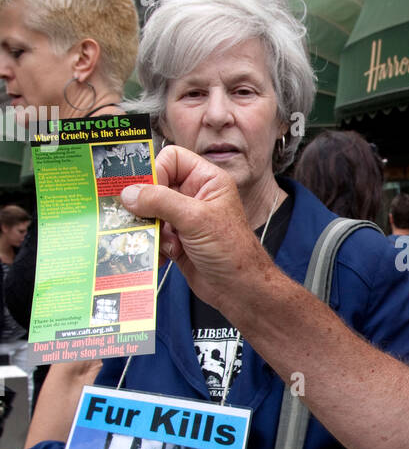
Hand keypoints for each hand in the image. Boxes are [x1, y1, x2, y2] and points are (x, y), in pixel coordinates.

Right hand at [120, 146, 266, 307]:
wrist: (240, 289)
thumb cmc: (231, 250)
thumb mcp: (196, 219)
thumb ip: (161, 201)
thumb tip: (128, 192)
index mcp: (207, 180)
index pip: (172, 158)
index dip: (156, 172)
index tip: (147, 194)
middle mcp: (194, 195)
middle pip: (155, 186)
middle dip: (148, 206)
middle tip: (145, 221)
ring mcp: (184, 218)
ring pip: (150, 212)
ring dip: (151, 229)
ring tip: (164, 244)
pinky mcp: (176, 240)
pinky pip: (153, 234)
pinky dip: (153, 245)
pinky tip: (165, 257)